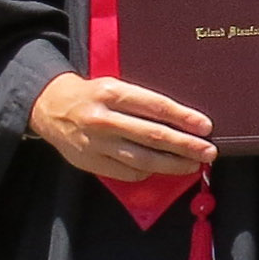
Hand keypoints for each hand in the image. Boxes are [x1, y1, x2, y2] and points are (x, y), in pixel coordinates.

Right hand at [29, 72, 213, 180]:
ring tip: (192, 164)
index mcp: (112, 93)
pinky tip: (161, 169)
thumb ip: (142, 103)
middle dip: (185, 146)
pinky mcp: (92, 162)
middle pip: (153, 136)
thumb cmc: (92, 97)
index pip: (156, 107)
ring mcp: (97, 143)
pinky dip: (148, 172)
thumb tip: (181, 121)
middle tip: (208, 151)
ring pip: (143, 159)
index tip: (205, 126)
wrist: (50, 108)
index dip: (183, 118)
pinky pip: (128, 172)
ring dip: (172, 164)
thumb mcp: (114, 87)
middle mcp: (104, 119)